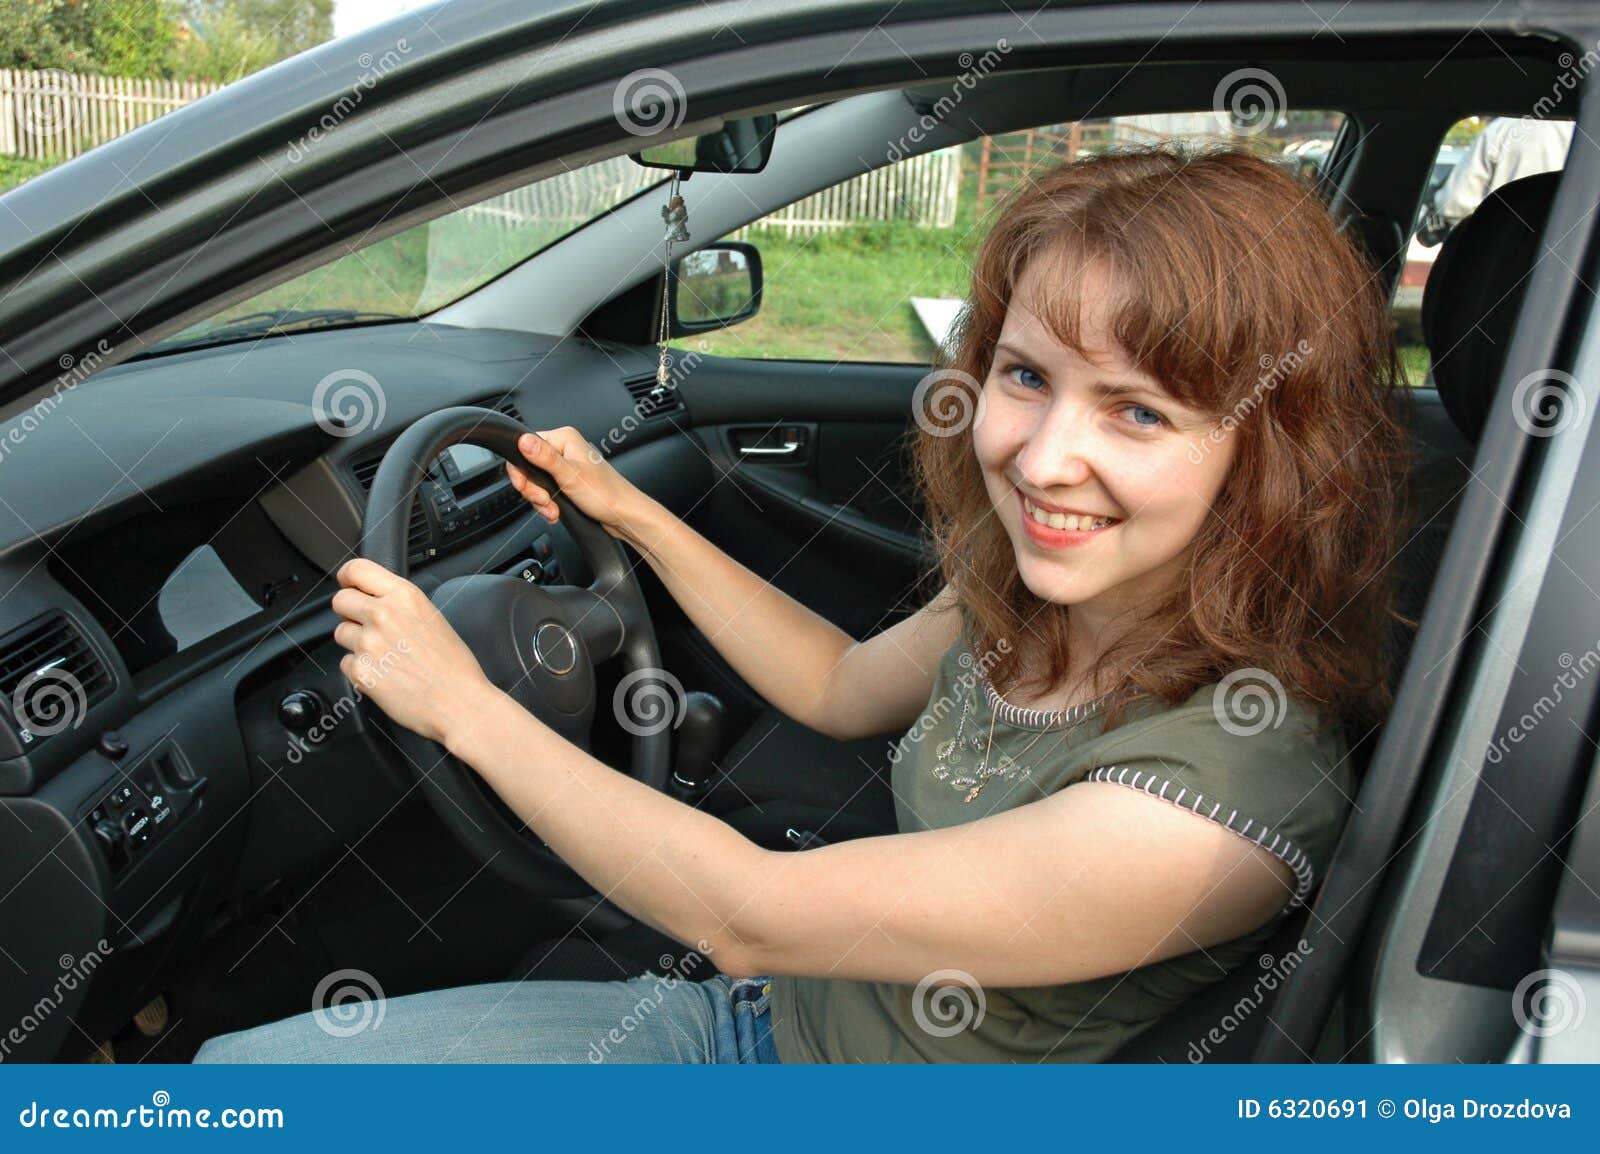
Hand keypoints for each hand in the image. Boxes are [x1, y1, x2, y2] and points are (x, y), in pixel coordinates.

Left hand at [330, 557, 498, 745]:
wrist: (460, 702)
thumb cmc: (454, 667)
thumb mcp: (432, 617)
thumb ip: (400, 604)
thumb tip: (376, 599)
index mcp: (405, 596)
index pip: (357, 569)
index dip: (348, 578)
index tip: (349, 585)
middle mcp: (384, 614)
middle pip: (341, 600)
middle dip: (350, 613)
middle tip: (368, 627)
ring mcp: (369, 643)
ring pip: (340, 633)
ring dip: (355, 643)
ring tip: (384, 656)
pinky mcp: (360, 671)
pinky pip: (345, 663)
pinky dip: (360, 670)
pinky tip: (384, 674)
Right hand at [506, 427, 650, 544]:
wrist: (623, 515)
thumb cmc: (606, 494)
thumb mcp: (570, 475)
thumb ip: (545, 458)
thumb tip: (522, 440)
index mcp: (564, 438)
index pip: (524, 446)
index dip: (521, 469)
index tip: (526, 486)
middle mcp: (564, 449)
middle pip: (528, 467)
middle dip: (533, 490)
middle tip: (544, 500)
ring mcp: (565, 466)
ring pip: (536, 482)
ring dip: (541, 501)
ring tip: (553, 509)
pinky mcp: (567, 482)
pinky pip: (546, 491)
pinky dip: (548, 505)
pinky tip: (556, 512)